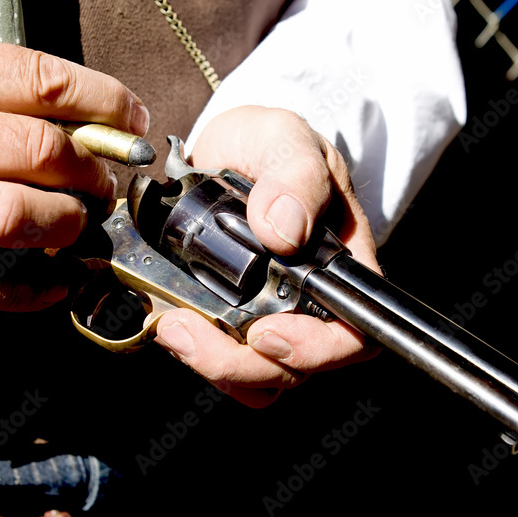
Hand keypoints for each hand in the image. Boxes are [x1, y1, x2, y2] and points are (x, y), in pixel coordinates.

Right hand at [0, 35, 148, 309]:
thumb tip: (86, 124)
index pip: (39, 81)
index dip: (103, 103)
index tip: (131, 121)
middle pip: (38, 152)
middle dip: (91, 172)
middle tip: (101, 183)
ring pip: (17, 218)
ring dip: (68, 226)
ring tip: (76, 224)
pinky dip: (34, 289)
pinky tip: (55, 280)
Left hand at [153, 106, 380, 406]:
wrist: (227, 146)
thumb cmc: (269, 142)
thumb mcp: (285, 140)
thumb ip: (294, 178)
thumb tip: (285, 232)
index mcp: (340, 265)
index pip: (354, 334)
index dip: (317, 350)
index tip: (265, 334)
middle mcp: (310, 302)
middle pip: (294, 368)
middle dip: (239, 365)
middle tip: (185, 330)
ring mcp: (269, 314)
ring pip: (256, 376)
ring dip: (210, 365)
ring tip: (169, 326)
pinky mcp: (230, 318)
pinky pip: (220, 358)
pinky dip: (191, 351)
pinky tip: (164, 319)